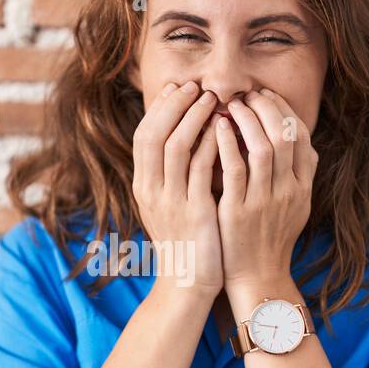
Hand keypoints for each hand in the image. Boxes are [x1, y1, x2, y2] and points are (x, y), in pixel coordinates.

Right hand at [131, 80, 222, 298]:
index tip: (176, 88)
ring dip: (194, 116)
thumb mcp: (170, 204)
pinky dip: (211, 142)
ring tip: (212, 99)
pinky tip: (225, 128)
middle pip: (154, 133)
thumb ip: (172, 173)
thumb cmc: (186, 240)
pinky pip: (200, 167)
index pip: (143, 135)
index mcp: (143, 187)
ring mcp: (170, 201)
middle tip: (195, 86)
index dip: (159, 108)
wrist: (189, 282)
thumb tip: (184, 136)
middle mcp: (151, 191)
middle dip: (174, 104)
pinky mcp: (194, 211)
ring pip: (176, 144)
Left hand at [214, 88, 317, 300]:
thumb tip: (294, 137)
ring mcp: (266, 201)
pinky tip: (218, 128)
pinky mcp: (240, 211)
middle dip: (267, 107)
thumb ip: (296, 173)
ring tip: (232, 105)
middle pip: (286, 135)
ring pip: (264, 147)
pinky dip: (229, 143)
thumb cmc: (270, 238)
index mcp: (303, 187)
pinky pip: (236, 169)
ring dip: (248, 120)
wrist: (258, 277)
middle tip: (248, 94)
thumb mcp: (295, 206)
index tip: (266, 95)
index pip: (302, 136)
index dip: (284, 110)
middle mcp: (289, 191)